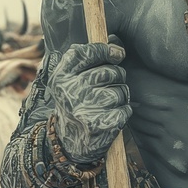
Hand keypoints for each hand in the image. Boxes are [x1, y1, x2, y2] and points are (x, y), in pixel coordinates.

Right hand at [47, 40, 131, 164]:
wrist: (68, 142)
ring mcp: (86, 108)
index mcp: (61, 77)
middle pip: (110, 71)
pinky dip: (123, 112)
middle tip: (107, 86)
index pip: (87, 52)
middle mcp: (71, 91)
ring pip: (120, 90)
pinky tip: (110, 116)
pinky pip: (125, 109)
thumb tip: (117, 44)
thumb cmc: (74, 103)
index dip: (106, 50)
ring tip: (106, 104)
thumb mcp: (68, 80)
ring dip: (119, 96)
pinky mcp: (101, 125)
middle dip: (116, 76)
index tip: (116, 53)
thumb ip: (86, 59)